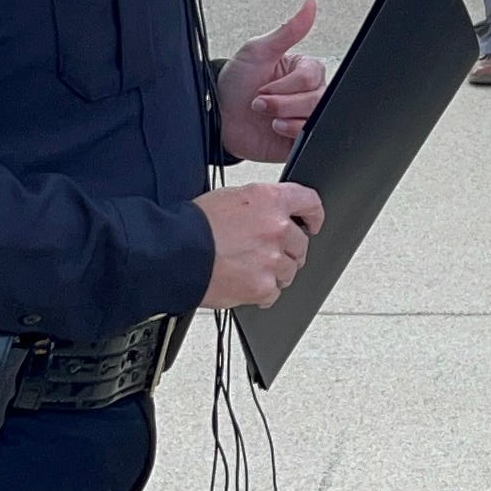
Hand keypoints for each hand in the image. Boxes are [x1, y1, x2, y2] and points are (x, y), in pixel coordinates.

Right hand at [197, 182, 324, 307]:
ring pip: (290, 271)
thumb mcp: (230, 197)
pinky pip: (274, 293)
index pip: (310, 203)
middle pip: (301, 244)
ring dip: (274, 272)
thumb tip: (274, 215)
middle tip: (264, 254)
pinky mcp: (263, 286)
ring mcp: (272, 259)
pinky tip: (243, 284)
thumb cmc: (195, 225)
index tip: (313, 223)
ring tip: (247, 268)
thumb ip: (260, 205)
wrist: (176, 253)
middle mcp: (276, 228)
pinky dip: (261, 293)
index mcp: (269, 200)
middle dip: (287, 250)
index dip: (314, 215)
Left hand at [216, 0, 327, 162]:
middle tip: (260, 101)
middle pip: (316, 99)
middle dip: (282, 102)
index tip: (265, 85)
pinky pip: (311, 137)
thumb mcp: (258, 51)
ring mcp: (304, 115)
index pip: (312, 76)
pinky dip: (291, 134)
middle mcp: (307, 92)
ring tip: (266, 116)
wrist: (219, 118)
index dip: (287, 84)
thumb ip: (288, 30)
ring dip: (284, 118)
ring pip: (314, 118)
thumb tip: (310, 4)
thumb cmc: (235, 83)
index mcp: (302, 70)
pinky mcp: (300, 137)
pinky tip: (275, 129)